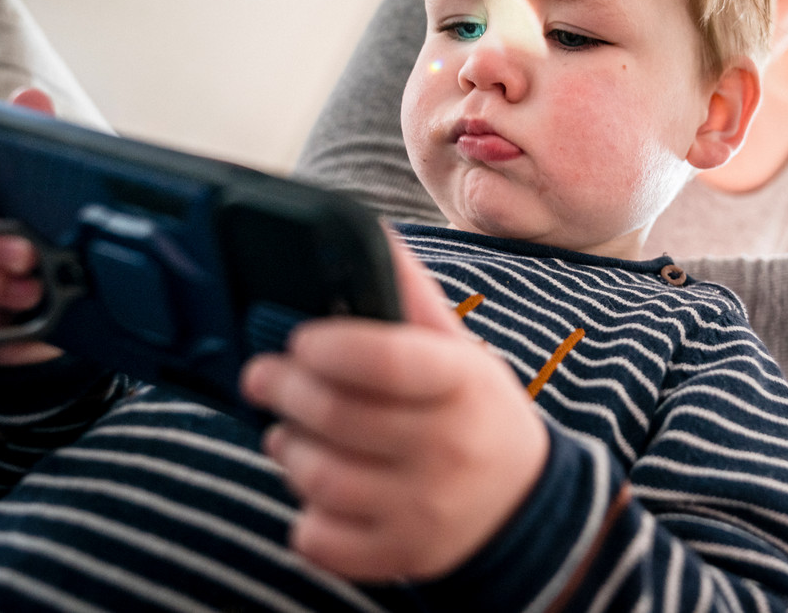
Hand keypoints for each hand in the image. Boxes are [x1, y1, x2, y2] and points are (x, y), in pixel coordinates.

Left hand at [241, 234, 549, 581]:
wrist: (523, 501)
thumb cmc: (477, 412)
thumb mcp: (460, 350)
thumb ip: (412, 297)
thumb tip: (372, 233)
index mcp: (464, 385)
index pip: (390, 361)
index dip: (332, 346)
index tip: (300, 339)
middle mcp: (449, 448)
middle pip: (340, 417)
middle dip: (286, 391)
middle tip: (264, 377)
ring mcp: (426, 509)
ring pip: (323, 479)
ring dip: (289, 448)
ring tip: (286, 431)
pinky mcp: (403, 555)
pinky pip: (324, 540)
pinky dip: (304, 516)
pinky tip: (314, 489)